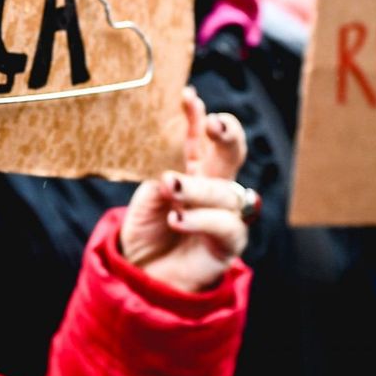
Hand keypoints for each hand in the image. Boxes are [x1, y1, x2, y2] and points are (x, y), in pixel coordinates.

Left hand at [118, 88, 249, 292]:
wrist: (144, 279)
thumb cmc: (146, 236)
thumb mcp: (145, 202)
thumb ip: (158, 184)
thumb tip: (172, 176)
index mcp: (194, 171)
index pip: (199, 139)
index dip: (196, 116)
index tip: (187, 96)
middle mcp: (213, 189)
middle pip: (232, 155)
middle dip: (228, 134)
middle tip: (213, 123)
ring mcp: (224, 215)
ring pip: (226, 191)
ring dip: (199, 187)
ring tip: (172, 186)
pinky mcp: (228, 245)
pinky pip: (227, 226)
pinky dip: (202, 219)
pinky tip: (177, 218)